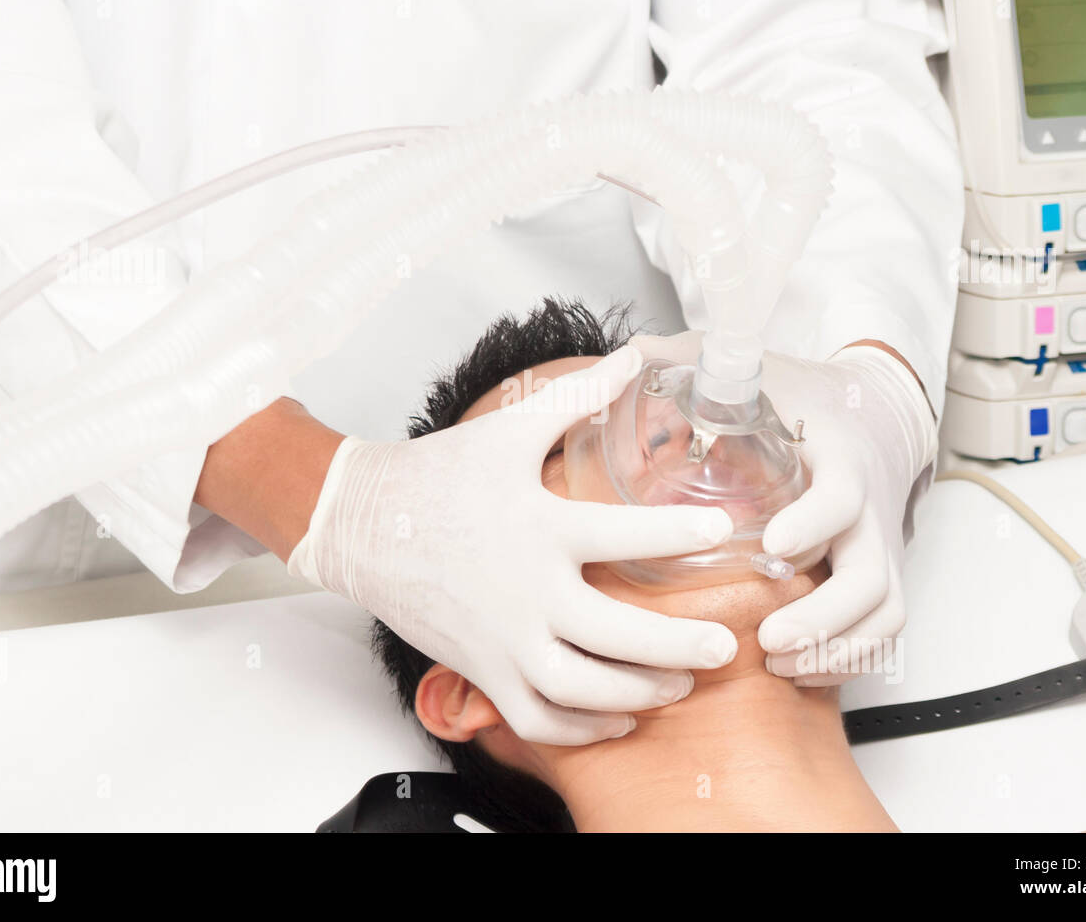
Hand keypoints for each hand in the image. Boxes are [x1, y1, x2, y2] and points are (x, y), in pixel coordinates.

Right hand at [288, 347, 739, 743]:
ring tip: (681, 685)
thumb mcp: (509, 429)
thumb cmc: (437, 476)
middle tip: (724, 646)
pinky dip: (584, 729)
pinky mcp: (482, 670)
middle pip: (618, 637)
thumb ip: (578, 395)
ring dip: (641, 693)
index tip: (722, 533)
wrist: (361, 525)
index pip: (625, 534)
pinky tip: (620, 718)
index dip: (679, 534)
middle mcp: (525, 591)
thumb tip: (634, 355)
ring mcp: (502, 640)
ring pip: (584, 690)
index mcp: (538, 526)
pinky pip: (539, 720)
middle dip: (679, 647)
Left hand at [630, 332, 936, 685]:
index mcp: (837, 456)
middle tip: (770, 639)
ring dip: (837, 646)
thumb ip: (686, 360)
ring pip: (884, 608)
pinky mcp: (878, 570)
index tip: (775, 544)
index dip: (814, 522)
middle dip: (825, 616)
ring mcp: (878, 543)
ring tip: (777, 663)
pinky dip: (850, 656)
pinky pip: (884, 626)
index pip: (841, 494)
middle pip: (873, 573)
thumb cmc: (798, 394)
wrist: (872, 409)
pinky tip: (799, 669)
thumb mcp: (747, 368)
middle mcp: (868, 507)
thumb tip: (624, 357)